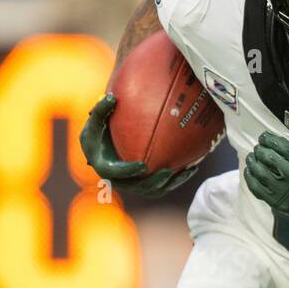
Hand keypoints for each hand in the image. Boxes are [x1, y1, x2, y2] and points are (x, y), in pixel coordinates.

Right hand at [79, 94, 198, 197]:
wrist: (102, 147)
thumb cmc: (99, 131)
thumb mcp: (96, 120)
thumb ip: (101, 110)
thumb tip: (112, 97)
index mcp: (105, 168)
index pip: (118, 174)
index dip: (129, 172)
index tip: (142, 165)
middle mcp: (120, 181)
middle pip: (139, 187)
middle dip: (155, 182)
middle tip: (167, 171)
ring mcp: (134, 185)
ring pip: (155, 190)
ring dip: (171, 182)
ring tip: (187, 170)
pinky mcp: (146, 185)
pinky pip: (163, 186)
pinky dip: (177, 178)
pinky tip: (192, 167)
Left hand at [243, 120, 288, 228]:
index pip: (283, 147)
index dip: (269, 139)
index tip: (264, 137)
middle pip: (270, 159)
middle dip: (260, 150)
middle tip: (258, 147)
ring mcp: (287, 193)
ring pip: (261, 173)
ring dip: (253, 162)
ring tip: (251, 156)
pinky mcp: (278, 203)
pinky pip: (257, 189)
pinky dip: (250, 178)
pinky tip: (249, 170)